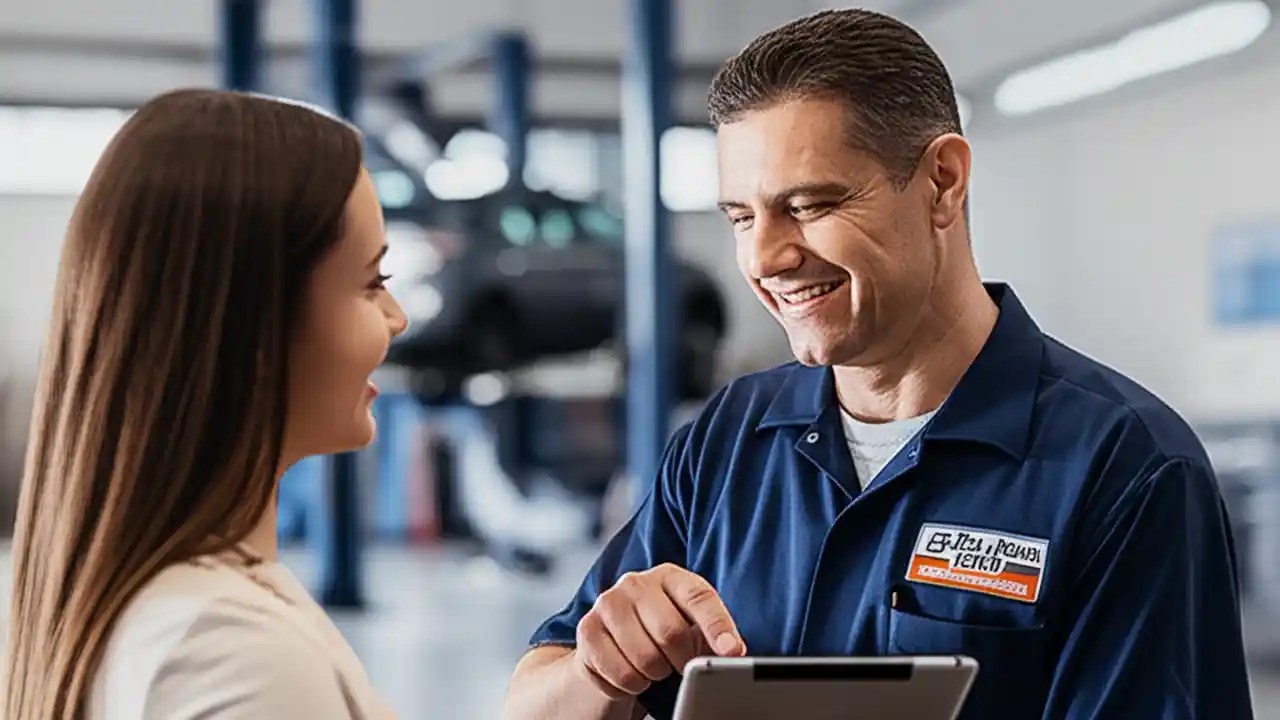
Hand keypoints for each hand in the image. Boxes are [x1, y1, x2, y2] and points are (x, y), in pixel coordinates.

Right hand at [573, 563, 745, 699]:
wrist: (610, 644)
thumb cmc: (660, 633)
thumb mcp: (690, 626)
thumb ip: (711, 635)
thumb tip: (732, 653)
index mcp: (669, 576)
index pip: (699, 597)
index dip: (718, 626)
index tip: (733, 652)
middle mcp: (635, 583)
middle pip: (671, 632)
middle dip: (683, 661)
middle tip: (682, 666)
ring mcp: (607, 604)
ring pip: (645, 659)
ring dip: (655, 675)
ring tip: (655, 667)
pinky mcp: (587, 630)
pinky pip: (621, 674)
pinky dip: (632, 685)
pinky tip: (632, 672)